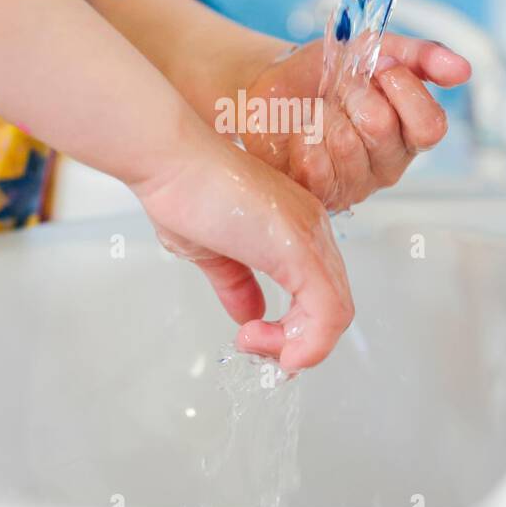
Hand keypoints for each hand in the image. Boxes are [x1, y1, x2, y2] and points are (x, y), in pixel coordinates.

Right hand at [131, 123, 354, 370]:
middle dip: (294, 341)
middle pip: (331, 306)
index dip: (291, 326)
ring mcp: (311, 238)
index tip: (253, 335)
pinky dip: (307, 345)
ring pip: (335, 315)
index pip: (318, 292)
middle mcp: (313, 229)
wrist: (170, 160)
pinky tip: (268, 345)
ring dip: (297, 346)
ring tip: (253, 343)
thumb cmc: (183, 189)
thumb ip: (236, 284)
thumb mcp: (212, 252)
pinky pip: (328, 314)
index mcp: (296, 227)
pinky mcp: (300, 249)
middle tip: (254, 345)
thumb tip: (249, 315)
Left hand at [240, 34, 470, 210]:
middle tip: (338, 87)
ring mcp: (352, 185)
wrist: (263, 88)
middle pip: (382, 128)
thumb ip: (418, 56)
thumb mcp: (370, 51)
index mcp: (408, 133)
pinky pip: (315, 166)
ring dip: (324, 113)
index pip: (431, 126)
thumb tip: (462, 70)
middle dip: (354, 93)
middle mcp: (386, 165)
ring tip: (315, 110)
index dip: (404, 90)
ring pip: (345, 144)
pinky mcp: (316, 196)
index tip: (380, 66)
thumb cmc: (320, 77)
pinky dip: (302, 137)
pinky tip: (299, 132)